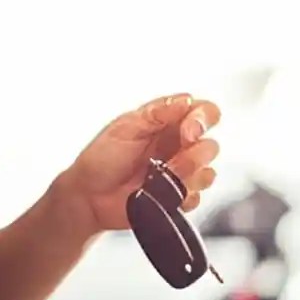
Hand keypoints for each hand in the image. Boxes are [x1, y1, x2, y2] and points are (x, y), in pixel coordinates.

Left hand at [63, 93, 221, 231]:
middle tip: (171, 161)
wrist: (88, 196)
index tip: (188, 131)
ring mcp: (179, 174)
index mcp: (169, 123)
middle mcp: (179, 147)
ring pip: (207, 174)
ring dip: (186, 177)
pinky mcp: (177, 198)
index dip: (204, 119)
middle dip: (195, 154)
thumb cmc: (102, 158)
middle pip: (210, 146)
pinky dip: (180, 197)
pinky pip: (195, 199)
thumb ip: (157, 112)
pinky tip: (159, 194)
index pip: (204, 113)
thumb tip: (186, 100)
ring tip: (158, 179)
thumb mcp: (125, 127)